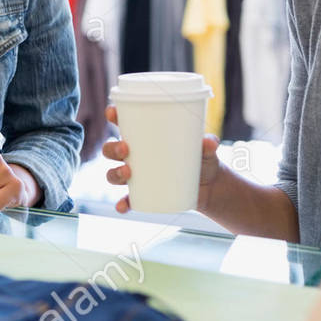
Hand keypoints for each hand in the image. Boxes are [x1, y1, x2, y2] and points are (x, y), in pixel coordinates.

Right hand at [102, 105, 221, 212]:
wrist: (210, 186)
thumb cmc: (202, 158)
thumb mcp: (206, 149)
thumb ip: (208, 144)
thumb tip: (208, 143)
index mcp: (144, 137)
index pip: (122, 123)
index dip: (113, 116)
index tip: (112, 113)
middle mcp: (134, 156)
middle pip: (110, 150)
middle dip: (112, 148)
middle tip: (125, 149)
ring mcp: (136, 177)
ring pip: (113, 174)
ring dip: (114, 173)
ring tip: (127, 173)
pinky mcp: (143, 195)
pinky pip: (126, 200)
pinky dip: (122, 204)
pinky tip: (122, 206)